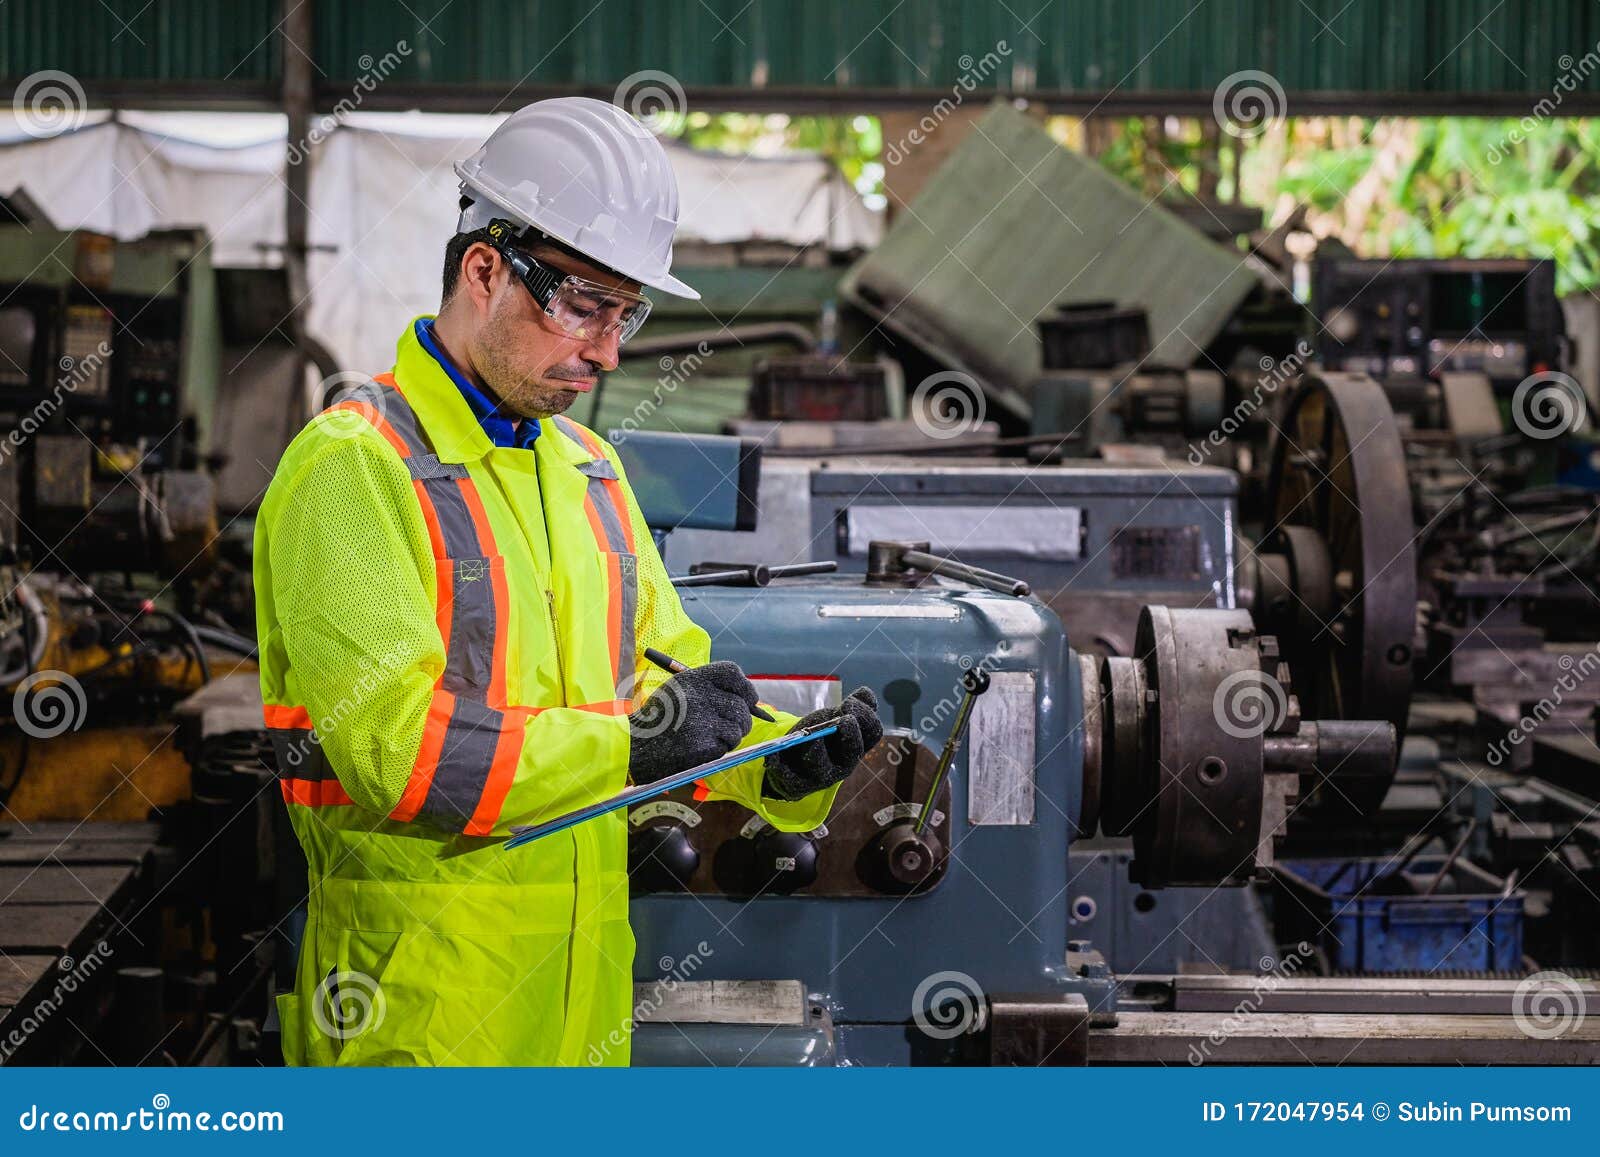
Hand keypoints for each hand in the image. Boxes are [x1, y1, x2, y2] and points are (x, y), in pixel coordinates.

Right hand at [627, 661, 759, 784]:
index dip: (746, 687)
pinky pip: (727, 747)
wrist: (633, 746)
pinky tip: (699, 749)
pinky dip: (719, 750)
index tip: (750, 700)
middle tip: (732, 728)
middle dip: (742, 720)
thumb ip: (709, 690)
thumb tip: (749, 700)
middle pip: (741, 705)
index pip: (732, 672)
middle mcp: (698, 696)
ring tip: (709, 738)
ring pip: (738, 728)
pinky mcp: (703, 745)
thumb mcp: (678, 691)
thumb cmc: (660, 719)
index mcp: (692, 678)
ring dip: (731, 737)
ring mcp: (702, 721)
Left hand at [762, 687, 882, 801]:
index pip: (872, 732)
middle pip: (854, 751)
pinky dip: (780, 765)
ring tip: (812, 737)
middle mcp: (843, 764)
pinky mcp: (797, 785)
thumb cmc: (818, 734)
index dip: (866, 716)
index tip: (849, 703)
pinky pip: (789, 778)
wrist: (793, 760)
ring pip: (823, 767)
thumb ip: (850, 708)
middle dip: (851, 733)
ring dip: (818, 750)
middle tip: (843, 719)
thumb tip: (865, 693)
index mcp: (855, 745)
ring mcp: (821, 777)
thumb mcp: (833, 719)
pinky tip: (773, 756)